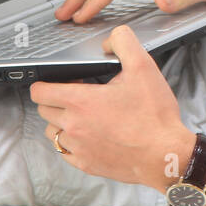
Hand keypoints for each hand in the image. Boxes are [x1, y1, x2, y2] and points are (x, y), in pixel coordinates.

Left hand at [30, 24, 195, 188]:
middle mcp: (73, 126)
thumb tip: (109, 40)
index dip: (46, 82)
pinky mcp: (86, 165)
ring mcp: (78, 148)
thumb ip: (123, 42)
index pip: (39, 91)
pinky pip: (64, 152)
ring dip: (61, 121)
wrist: (166, 155)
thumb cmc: (155, 116)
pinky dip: (71, 143)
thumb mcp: (143, 68)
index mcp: (80, 101)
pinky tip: (89, 135)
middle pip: (43, 110)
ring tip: (82, 116)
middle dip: (55, 100)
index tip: (64, 81)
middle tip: (77, 95)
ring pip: (52, 132)